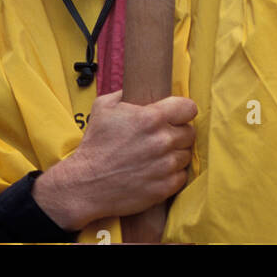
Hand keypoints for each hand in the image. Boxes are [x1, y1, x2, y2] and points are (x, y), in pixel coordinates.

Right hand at [32, 91, 196, 229]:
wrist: (86, 183)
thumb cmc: (94, 145)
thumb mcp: (103, 107)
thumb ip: (124, 93)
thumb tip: (136, 88)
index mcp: (152, 117)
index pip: (189, 108)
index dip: (183, 110)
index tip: (177, 115)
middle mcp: (163, 140)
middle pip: (190, 132)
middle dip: (179, 132)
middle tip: (164, 137)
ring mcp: (165, 166)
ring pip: (186, 155)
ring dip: (176, 154)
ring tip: (159, 156)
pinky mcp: (164, 188)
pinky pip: (181, 176)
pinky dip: (173, 174)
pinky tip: (157, 171)